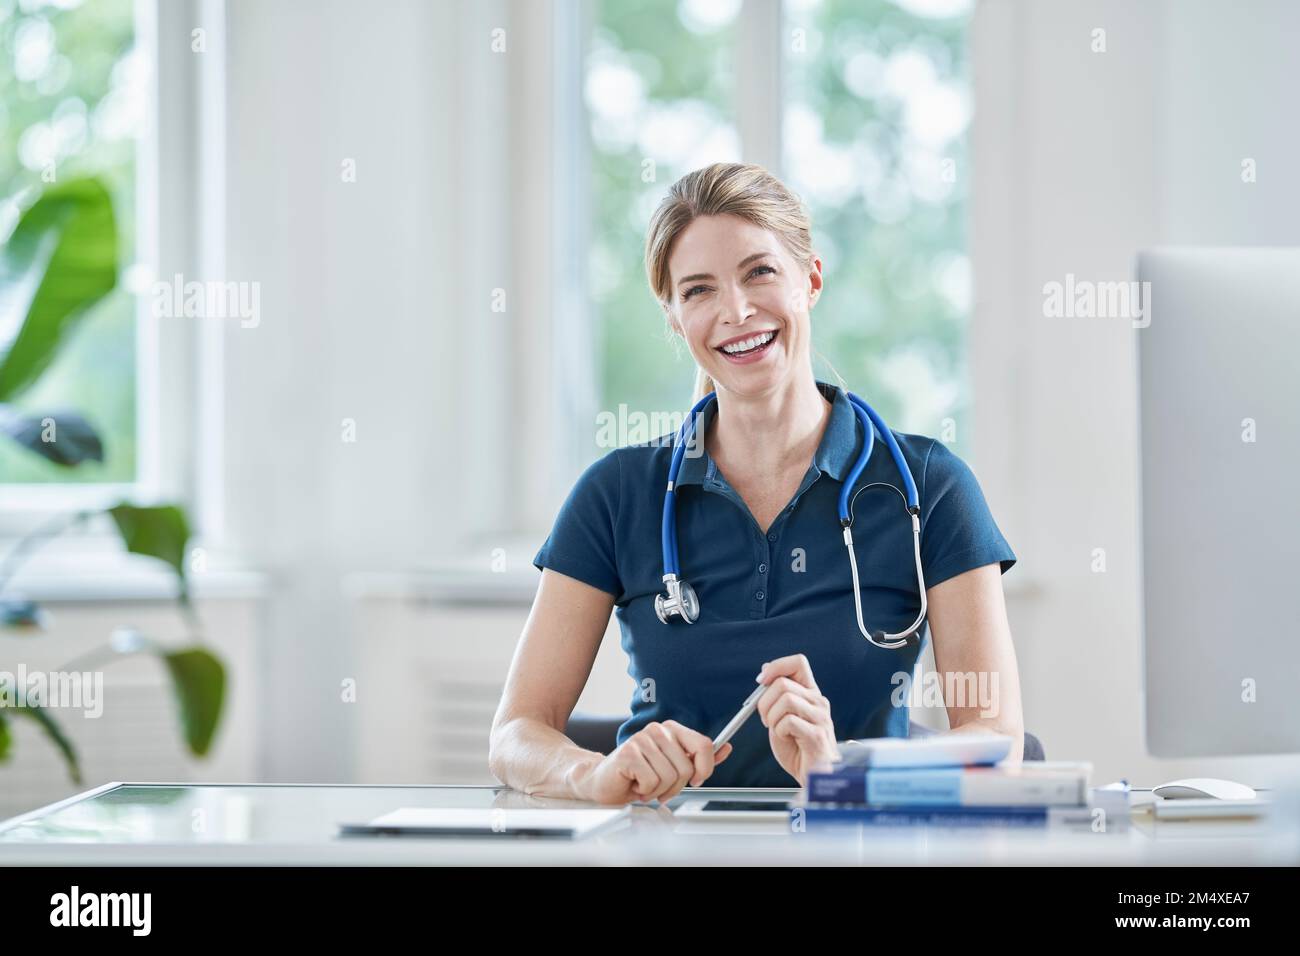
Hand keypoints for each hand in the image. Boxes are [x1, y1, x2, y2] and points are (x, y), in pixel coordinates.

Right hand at [576, 720, 731, 805]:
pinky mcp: (628, 754)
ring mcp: (642, 740)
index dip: (705, 768)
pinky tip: (634, 785)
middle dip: (675, 786)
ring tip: (645, 785)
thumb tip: (726, 748)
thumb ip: (699, 758)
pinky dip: (645, 791)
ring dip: (658, 790)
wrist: (603, 782)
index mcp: (671, 729)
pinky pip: (652, 782)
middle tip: (659, 787)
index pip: (704, 744)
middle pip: (687, 767)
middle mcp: (657, 730)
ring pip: (670, 777)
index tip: (697, 780)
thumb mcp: (673, 767)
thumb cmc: (637, 775)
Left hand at [755, 654, 839, 786]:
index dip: (776, 666)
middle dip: (764, 701)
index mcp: (810, 694)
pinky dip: (779, 731)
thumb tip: (765, 668)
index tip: (762, 681)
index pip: (798, 662)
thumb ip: (777, 695)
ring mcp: (820, 717)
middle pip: (783, 682)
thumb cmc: (798, 748)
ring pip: (785, 698)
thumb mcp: (781, 716)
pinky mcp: (816, 734)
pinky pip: (788, 721)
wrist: (812, 776)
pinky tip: (786, 739)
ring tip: (777, 730)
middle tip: (766, 719)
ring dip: (771, 717)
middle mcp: (818, 701)